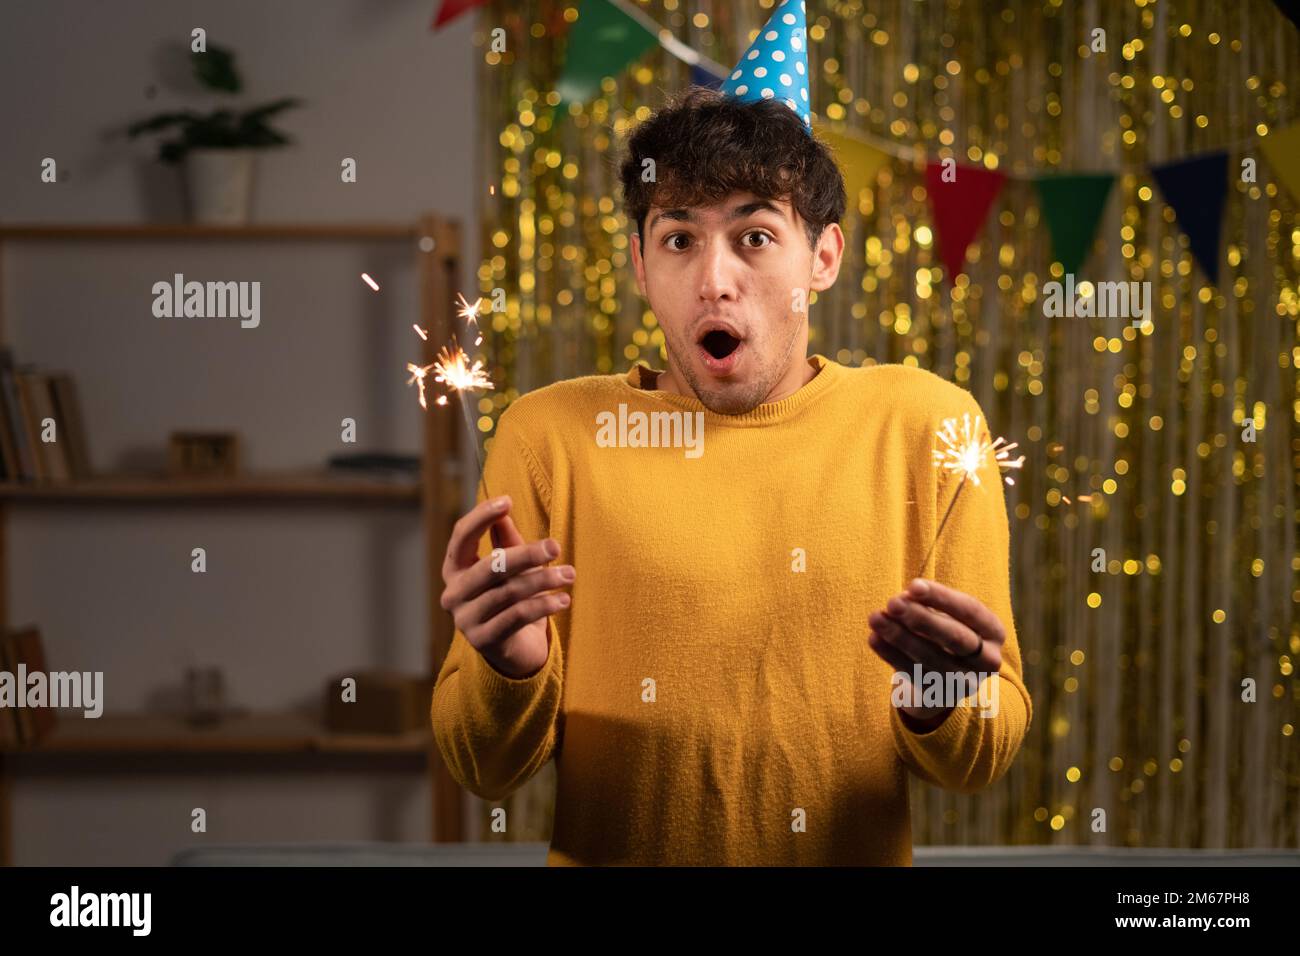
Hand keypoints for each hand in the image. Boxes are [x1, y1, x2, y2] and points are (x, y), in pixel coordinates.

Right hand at [439, 496, 574, 679]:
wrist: (514, 651)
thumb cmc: (511, 599)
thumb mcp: (511, 568)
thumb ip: (505, 542)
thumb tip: (504, 512)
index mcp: (455, 569)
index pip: (461, 537)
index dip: (481, 517)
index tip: (507, 501)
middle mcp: (453, 594)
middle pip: (490, 566)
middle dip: (526, 554)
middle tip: (556, 546)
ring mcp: (465, 619)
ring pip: (508, 592)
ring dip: (543, 580)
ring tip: (569, 574)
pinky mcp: (484, 641)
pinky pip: (517, 616)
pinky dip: (543, 605)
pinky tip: (564, 599)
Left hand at [866, 578, 1004, 729]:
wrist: (945, 678)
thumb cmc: (944, 632)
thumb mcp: (946, 615)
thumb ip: (929, 606)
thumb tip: (905, 597)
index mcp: (993, 631)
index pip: (970, 610)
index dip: (941, 597)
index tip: (913, 585)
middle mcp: (987, 660)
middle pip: (955, 637)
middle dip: (921, 618)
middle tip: (892, 603)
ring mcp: (966, 682)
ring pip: (931, 657)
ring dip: (900, 636)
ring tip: (875, 618)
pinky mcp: (941, 696)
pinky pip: (913, 673)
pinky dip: (891, 654)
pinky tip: (874, 638)